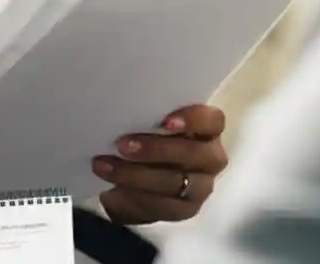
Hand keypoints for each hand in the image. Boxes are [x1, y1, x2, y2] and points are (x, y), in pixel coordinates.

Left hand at [92, 105, 228, 223]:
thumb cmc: (145, 139)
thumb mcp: (147, 124)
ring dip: (138, 175)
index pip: (212, 121)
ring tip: (107, 166)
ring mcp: (201, 187)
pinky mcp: (185, 210)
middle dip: (157, 150)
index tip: (165, 122)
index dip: (193, 120)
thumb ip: (148, 118)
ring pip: (176, 183)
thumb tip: (121, 111)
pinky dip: (135, 196)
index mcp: (208, 129)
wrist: (133, 178)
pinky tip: (115, 188)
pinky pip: (163, 206)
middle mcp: (211, 158)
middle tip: (123, 145)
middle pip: (194, 154)